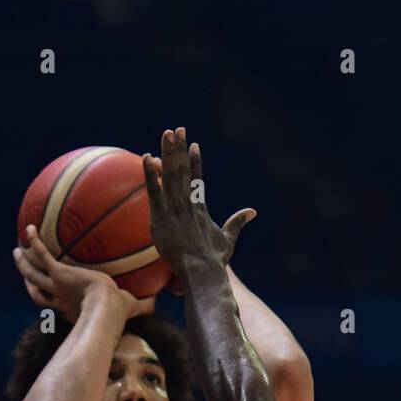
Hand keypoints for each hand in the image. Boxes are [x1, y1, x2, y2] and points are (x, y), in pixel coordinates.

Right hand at [13, 225, 154, 322]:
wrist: (106, 307)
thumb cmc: (119, 311)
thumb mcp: (132, 307)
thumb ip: (144, 305)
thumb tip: (159, 301)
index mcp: (72, 308)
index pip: (58, 305)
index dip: (53, 300)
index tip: (53, 293)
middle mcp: (60, 299)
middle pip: (37, 293)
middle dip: (29, 282)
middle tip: (25, 270)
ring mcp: (57, 286)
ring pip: (32, 275)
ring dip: (23, 264)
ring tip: (16, 252)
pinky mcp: (58, 273)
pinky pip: (43, 255)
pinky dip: (35, 242)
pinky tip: (31, 228)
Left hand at [142, 129, 255, 279]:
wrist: (203, 271)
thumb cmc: (214, 260)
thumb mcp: (228, 240)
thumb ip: (237, 223)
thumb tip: (253, 211)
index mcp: (201, 208)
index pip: (197, 179)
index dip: (195, 161)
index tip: (193, 145)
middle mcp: (188, 204)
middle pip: (182, 170)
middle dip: (180, 149)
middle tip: (177, 129)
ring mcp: (175, 209)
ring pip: (170, 175)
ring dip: (168, 153)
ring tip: (167, 134)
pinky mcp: (162, 218)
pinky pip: (154, 192)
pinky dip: (150, 174)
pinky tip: (147, 157)